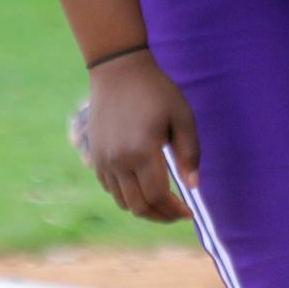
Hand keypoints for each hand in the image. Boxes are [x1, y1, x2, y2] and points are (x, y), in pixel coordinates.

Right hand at [84, 50, 199, 222]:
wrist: (118, 71)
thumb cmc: (156, 91)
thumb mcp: (182, 116)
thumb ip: (190, 152)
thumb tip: (193, 186)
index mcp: (143, 150)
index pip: (158, 196)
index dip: (174, 211)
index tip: (188, 214)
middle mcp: (119, 160)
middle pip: (139, 206)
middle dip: (160, 216)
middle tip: (176, 215)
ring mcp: (104, 160)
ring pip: (123, 201)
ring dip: (144, 209)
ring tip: (162, 204)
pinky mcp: (95, 156)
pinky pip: (110, 189)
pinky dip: (127, 196)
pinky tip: (143, 188)